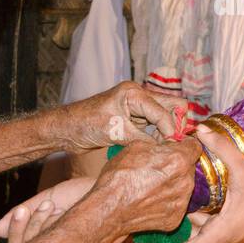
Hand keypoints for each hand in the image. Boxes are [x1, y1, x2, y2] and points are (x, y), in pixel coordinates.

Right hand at [0, 177, 124, 242]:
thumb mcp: (51, 200)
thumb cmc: (84, 193)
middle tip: (37, 206)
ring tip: (49, 205)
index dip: (19, 235)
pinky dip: (67, 235)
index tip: (21, 211)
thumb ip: (25, 214)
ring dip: (46, 229)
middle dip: (31, 232)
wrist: (115, 186)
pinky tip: (65, 215)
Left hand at [59, 82, 189, 152]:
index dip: (170, 130)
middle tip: (173, 145)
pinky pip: (155, 125)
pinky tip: (154, 148)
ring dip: (167, 131)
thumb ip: (143, 139)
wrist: (67, 129)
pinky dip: (158, 135)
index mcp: (134, 93)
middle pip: (172, 105)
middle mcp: (138, 96)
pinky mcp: (134, 119)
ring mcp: (137, 107)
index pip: (163, 110)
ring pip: (165, 115)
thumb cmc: (85, 124)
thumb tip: (164, 149)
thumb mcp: (116, 132)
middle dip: (176, 125)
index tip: (173, 148)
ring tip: (163, 149)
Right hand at [85, 137, 201, 239]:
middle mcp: (185, 182)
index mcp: (179, 160)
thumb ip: (160, 145)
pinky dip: (167, 202)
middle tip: (159, 168)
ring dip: (173, 184)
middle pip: (189, 168)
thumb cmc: (119, 176)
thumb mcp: (137, 147)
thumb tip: (168, 146)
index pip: (195, 147)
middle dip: (177, 166)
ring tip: (152, 186)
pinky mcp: (175, 218)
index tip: (178, 148)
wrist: (108, 208)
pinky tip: (151, 200)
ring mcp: (182, 202)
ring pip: (184, 187)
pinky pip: (176, 204)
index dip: (185, 145)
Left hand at [135, 126, 243, 242]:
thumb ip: (221, 147)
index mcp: (217, 234)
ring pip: (194, 237)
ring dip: (178, 226)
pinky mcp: (229, 230)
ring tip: (159, 208)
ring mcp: (224, 238)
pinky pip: (204, 230)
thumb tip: (200, 129)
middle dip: (162, 240)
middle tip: (141, 226)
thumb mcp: (243, 168)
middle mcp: (218, 241)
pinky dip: (192, 219)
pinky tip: (185, 199)